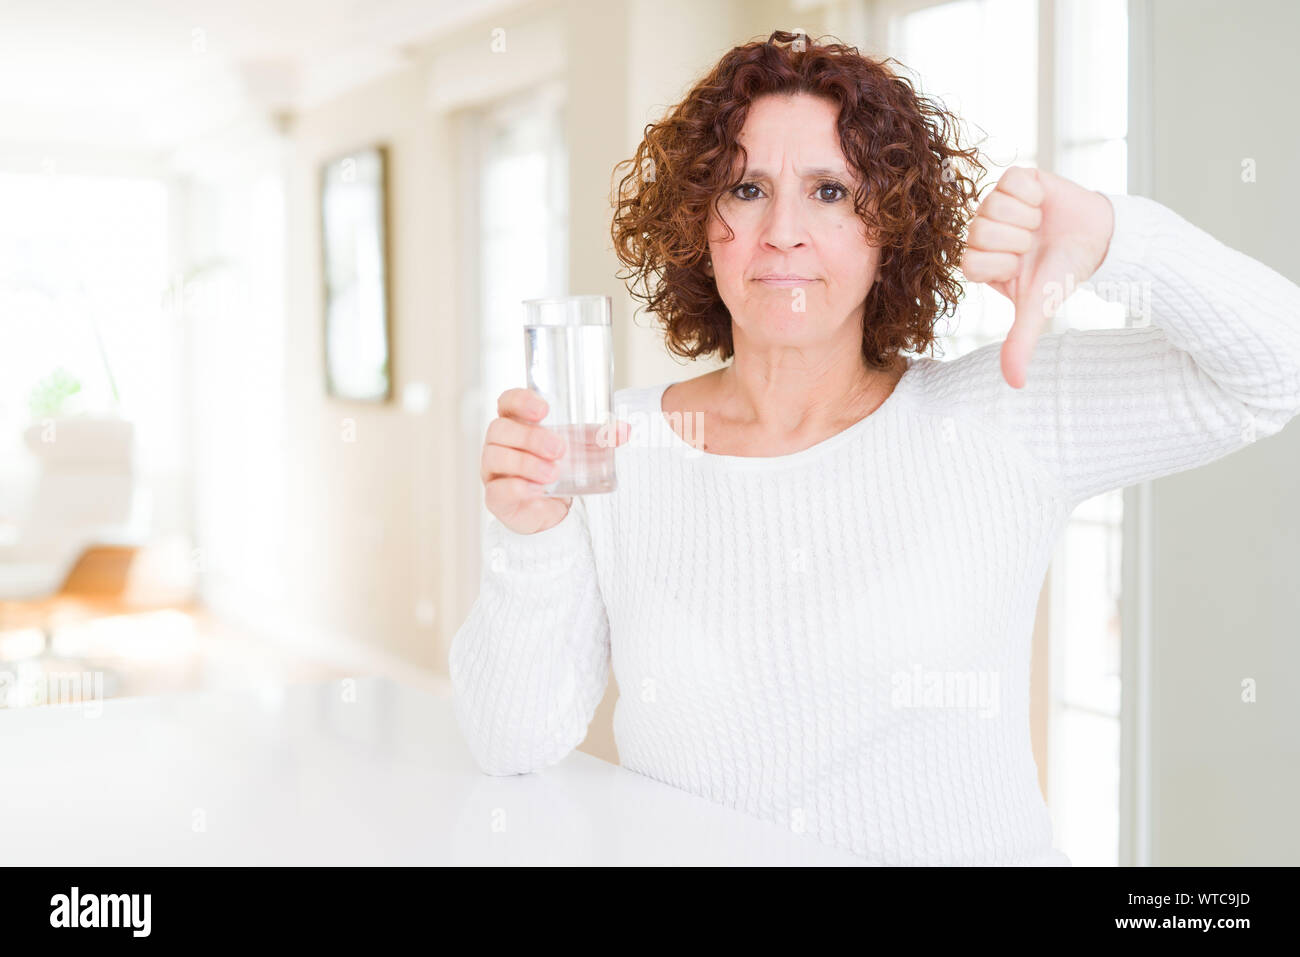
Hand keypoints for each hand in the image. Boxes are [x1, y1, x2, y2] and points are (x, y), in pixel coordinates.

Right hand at [481, 388, 630, 534]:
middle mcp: (499, 443)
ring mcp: (493, 470)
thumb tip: (626, 430)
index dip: (520, 400)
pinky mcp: (495, 497)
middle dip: (530, 437)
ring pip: (496, 457)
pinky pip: (497, 489)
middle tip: (560, 449)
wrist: (549, 509)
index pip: (507, 402)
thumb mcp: (580, 450)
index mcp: (516, 423)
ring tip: (553, 473)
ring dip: (526, 463)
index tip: (543, 409)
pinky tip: (537, 489)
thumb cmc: (557, 468)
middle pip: (500, 429)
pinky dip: (517, 487)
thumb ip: (601, 438)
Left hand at [960, 166, 1114, 388]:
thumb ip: (1020, 343)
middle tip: (1032, 244)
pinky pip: (1011, 180)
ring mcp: (994, 203)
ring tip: (1039, 225)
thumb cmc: (1062, 274)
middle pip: (978, 231)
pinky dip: (1033, 194)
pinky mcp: (1015, 178)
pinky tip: (1042, 204)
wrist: (1097, 239)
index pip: (969, 261)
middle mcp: (980, 232)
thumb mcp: (1040, 310)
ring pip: (992, 205)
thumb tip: (1014, 384)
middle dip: (1016, 241)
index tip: (1022, 265)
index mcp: (979, 262)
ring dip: (1026, 218)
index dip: (1002, 263)